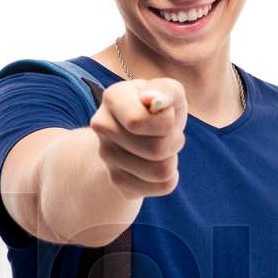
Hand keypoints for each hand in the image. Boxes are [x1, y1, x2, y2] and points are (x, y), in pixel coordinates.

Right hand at [90, 76, 186, 198]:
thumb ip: (165, 91)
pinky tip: (157, 164)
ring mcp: (106, 156)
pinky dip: (170, 177)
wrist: (140, 135)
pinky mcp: (118, 181)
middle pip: (156, 150)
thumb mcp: (170, 92)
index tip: (166, 114)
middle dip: (175, 141)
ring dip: (172, 159)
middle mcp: (102, 126)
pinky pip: (162, 186)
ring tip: (164, 148)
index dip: (166, 122)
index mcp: (113, 97)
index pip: (138, 122)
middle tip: (169, 133)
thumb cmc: (159, 109)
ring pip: (161, 172)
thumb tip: (152, 100)